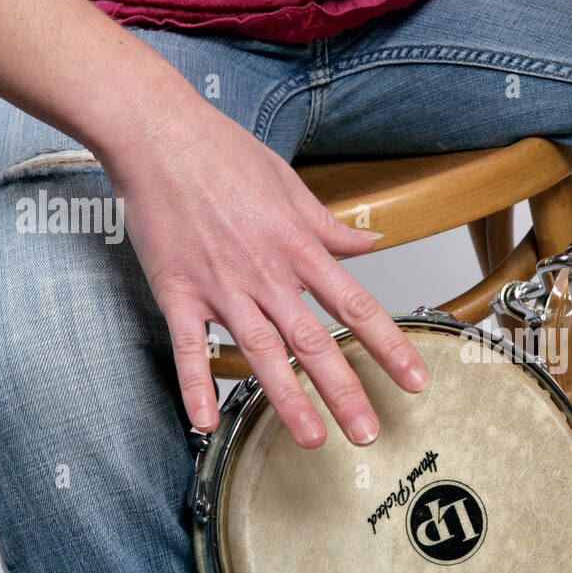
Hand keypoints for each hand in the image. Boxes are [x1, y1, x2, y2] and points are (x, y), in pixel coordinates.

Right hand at [97, 98, 428, 448]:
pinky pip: (190, 349)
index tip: (414, 380)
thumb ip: (331, 225)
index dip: (389, 347)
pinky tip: (207, 423)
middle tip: (367, 432)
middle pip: (314, 343)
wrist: (157, 133)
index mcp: (299, 248)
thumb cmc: (222, 152)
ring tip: (310, 439)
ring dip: (287, 400)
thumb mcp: (290, 184)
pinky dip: (196, 386)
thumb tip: (371, 242)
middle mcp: (266, 274)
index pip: (356, 306)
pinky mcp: (177, 292)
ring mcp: (222, 287)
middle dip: (344, 391)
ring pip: (261, 354)